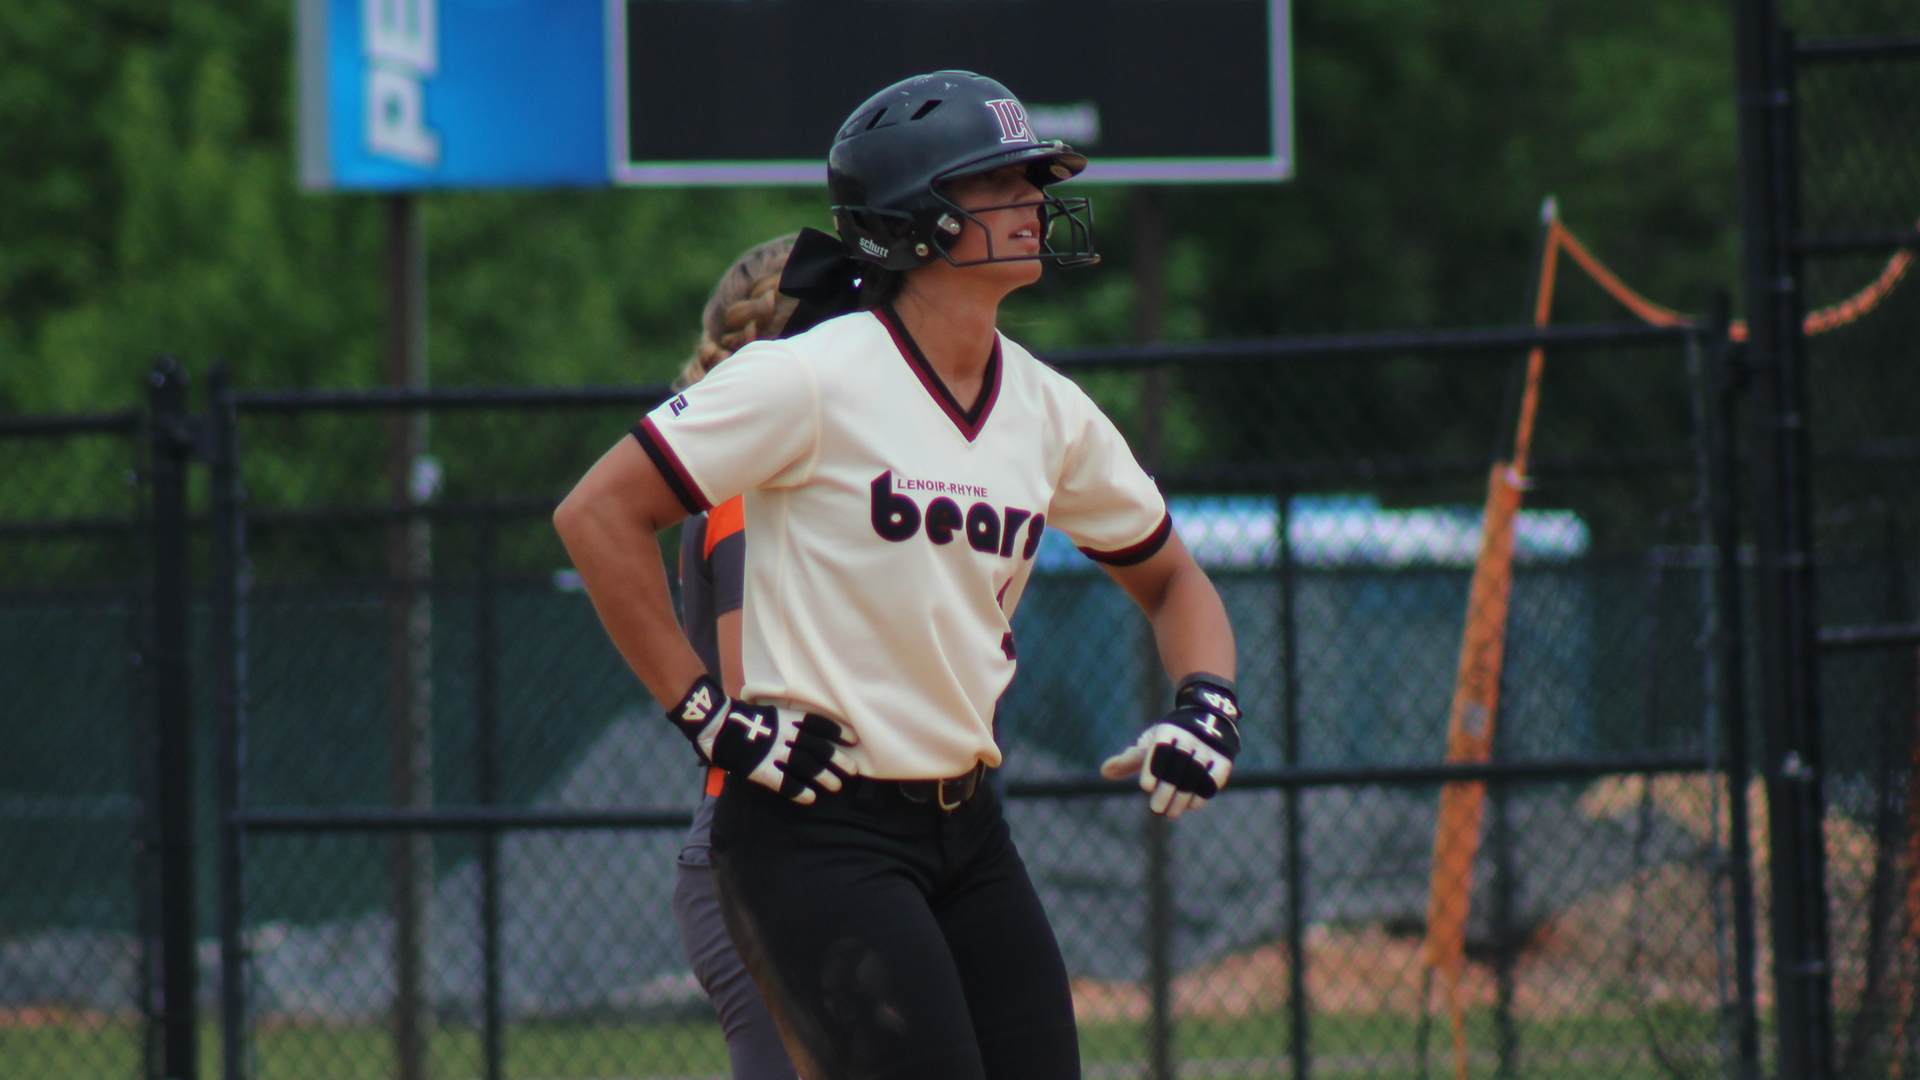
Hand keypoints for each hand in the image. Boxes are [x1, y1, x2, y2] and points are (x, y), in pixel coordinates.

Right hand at [668, 676, 858, 803]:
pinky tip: (810, 799)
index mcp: (786, 718)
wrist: (714, 723)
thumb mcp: (768, 713)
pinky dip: (798, 791)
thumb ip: (786, 723)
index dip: (836, 732)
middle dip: (837, 760)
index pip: (818, 724)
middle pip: (817, 747)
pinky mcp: (760, 769)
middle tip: (854, 771)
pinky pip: (783, 783)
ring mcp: (772, 752)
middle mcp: (784, 735)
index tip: (853, 739)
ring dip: (823, 776)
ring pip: (805, 765)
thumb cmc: (740, 717)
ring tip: (837, 786)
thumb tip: (803, 731)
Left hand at [1100, 676, 1239, 819]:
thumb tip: (1104, 772)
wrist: (1207, 720)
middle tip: (1157, 808)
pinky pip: (1214, 778)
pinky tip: (1191, 805)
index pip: (1159, 749)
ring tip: (1170, 812)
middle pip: (1178, 765)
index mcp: (1167, 731)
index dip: (1153, 768)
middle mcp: (1189, 737)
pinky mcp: (1223, 759)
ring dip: (1182, 797)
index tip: (1146, 787)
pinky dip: (1202, 793)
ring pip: (1196, 774)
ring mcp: (1207, 748)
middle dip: (1167, 789)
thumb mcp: (1150, 744)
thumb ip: (1130, 760)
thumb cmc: (1169, 739)